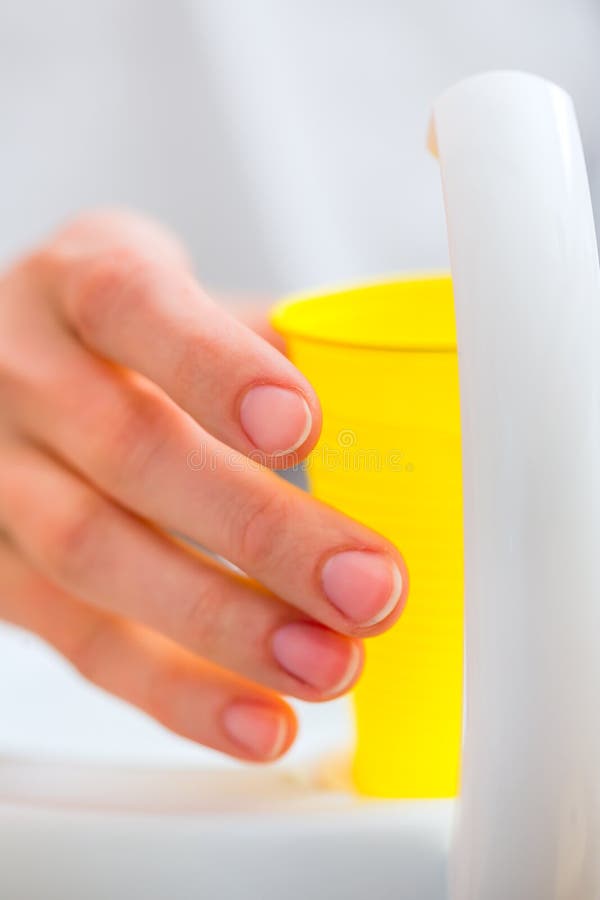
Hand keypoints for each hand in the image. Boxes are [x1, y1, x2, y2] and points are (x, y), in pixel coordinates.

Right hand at [0, 211, 406, 761]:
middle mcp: (26, 375)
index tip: (304, 429)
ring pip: (96, 556)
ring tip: (328, 664)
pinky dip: (178, 692)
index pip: (132, 307)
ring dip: (224, 625)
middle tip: (365, 585)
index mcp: (81, 283)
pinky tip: (259, 718)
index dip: (215, 370)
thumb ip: (273, 345)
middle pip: (130, 452)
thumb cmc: (122, 336)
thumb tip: (411, 405)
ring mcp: (0, 477)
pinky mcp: (1, 571)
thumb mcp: (184, 302)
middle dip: (257, 529)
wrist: (7, 368)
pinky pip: (83, 642)